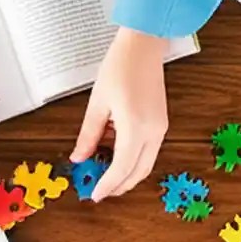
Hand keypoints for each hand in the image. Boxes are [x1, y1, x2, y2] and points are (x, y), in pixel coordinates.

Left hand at [71, 28, 168, 200]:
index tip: (95, 195)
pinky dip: (133, 159)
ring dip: (127, 173)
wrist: (144, 47)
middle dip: (120, 185)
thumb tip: (79, 157)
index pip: (121, 168)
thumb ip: (89, 134)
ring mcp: (161, 128)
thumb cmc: (121, 67)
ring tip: (106, 175)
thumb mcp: (97, 103)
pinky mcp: (161, 123)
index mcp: (136, 128)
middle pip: (138, 172)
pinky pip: (148, 150)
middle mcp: (153, 132)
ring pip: (145, 163)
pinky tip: (116, 155)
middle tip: (100, 190)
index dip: (107, 185)